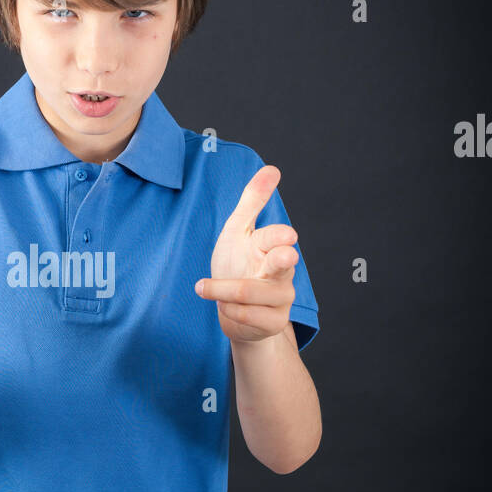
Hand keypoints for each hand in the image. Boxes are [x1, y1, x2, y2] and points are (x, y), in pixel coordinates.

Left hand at [195, 165, 298, 342]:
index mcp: (272, 246)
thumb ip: (252, 202)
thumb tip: (272, 169)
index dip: (280, 236)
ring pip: (250, 293)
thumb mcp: (238, 231)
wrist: (235, 310)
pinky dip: (228, 310)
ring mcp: (281, 298)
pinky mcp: (274, 322)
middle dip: (283, 259)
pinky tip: (223, 307)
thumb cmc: (238, 264)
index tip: (287, 235)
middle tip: (286, 254)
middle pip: (284, 264)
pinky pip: (246, 315)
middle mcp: (281, 271)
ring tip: (204, 287)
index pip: (276, 237)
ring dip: (221, 290)